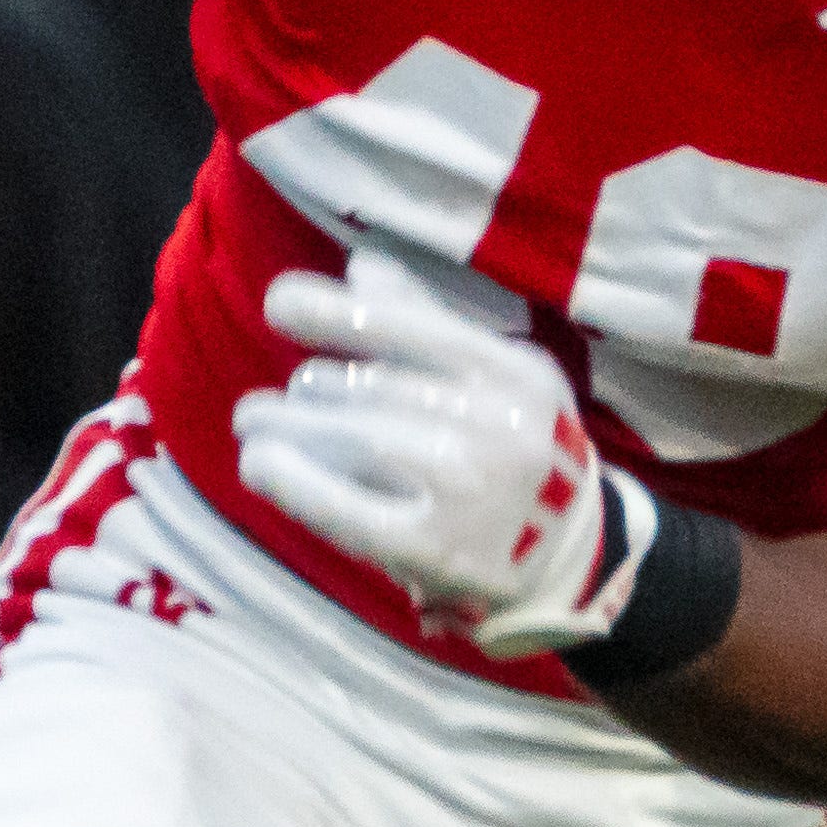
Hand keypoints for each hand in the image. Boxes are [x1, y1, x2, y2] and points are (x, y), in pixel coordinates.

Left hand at [233, 247, 643, 658]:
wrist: (574, 559)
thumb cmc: (518, 450)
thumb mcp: (499, 378)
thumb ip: (429, 324)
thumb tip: (360, 267)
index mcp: (512, 371)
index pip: (407, 325)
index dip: (333, 310)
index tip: (278, 304)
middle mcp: (498, 424)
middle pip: (373, 387)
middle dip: (307, 389)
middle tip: (259, 403)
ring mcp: (472, 489)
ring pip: (357, 438)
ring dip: (290, 426)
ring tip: (252, 423)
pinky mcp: (440, 550)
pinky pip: (350, 509)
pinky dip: (295, 483)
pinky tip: (258, 466)